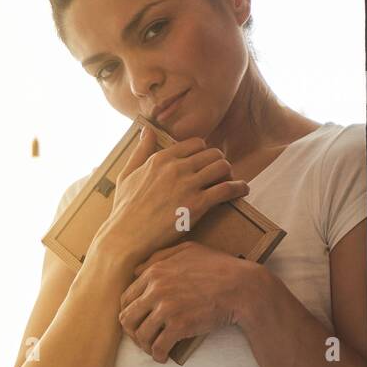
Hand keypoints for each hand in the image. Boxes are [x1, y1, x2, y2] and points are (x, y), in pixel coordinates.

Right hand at [95, 125, 250, 268]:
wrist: (126, 237)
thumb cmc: (124, 209)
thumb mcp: (126, 174)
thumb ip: (140, 150)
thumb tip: (147, 130)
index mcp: (161, 158)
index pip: (196, 143)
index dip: (204, 152)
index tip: (206, 162)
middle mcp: (176, 167)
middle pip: (213, 153)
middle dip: (219, 162)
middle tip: (219, 173)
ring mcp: (188, 185)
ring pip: (223, 167)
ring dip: (229, 173)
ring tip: (229, 181)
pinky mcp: (197, 204)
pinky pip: (227, 189)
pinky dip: (239, 188)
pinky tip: (242, 190)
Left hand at [118, 241, 260, 362]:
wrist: (243, 288)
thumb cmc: (220, 267)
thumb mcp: (188, 250)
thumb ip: (160, 257)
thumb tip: (136, 270)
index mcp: (154, 273)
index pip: (126, 298)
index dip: (129, 312)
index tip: (138, 321)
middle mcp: (156, 290)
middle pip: (127, 318)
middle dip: (132, 331)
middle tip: (142, 338)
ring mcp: (166, 309)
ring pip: (140, 335)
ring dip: (144, 346)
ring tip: (153, 349)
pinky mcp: (179, 326)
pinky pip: (158, 347)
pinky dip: (158, 355)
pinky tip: (163, 357)